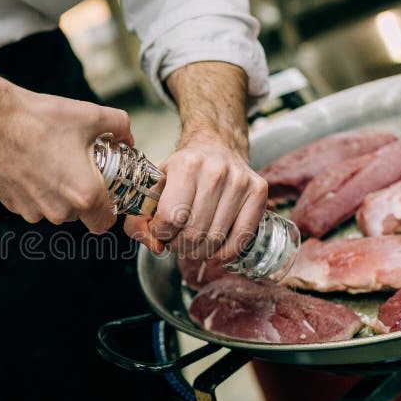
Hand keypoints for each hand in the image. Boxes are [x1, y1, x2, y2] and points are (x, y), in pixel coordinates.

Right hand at [0, 85, 132, 231]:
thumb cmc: (40, 119)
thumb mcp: (90, 115)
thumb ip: (120, 126)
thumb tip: (127, 137)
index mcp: (84, 195)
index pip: (105, 222)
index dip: (108, 209)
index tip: (105, 192)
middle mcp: (59, 210)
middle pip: (80, 215)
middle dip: (82, 196)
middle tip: (78, 168)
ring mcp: (33, 210)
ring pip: (55, 210)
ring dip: (58, 193)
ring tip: (52, 162)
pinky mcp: (12, 205)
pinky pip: (33, 204)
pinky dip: (36, 190)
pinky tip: (32, 164)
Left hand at [125, 129, 267, 260]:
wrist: (216, 145)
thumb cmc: (184, 170)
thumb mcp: (155, 184)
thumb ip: (141, 218)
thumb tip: (154, 245)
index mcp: (186, 165)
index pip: (171, 217)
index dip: (161, 233)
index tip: (161, 231)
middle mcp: (216, 171)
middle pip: (194, 232)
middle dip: (179, 246)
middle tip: (176, 242)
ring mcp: (240, 181)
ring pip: (216, 238)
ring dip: (199, 251)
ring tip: (192, 244)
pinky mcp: (258, 191)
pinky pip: (243, 236)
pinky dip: (226, 253)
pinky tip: (214, 254)